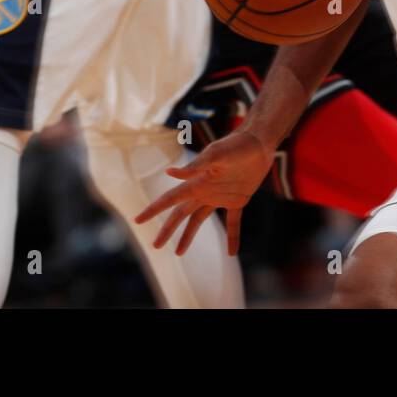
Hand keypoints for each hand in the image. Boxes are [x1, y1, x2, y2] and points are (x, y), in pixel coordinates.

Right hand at [135, 128, 274, 255]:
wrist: (259, 142)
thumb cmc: (236, 145)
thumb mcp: (215, 154)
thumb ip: (195, 166)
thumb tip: (169, 172)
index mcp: (196, 182)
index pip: (170, 199)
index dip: (153, 209)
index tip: (137, 220)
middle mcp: (205, 191)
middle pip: (180, 214)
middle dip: (167, 229)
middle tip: (156, 245)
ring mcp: (221, 196)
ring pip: (199, 220)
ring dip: (188, 236)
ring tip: (178, 253)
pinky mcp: (239, 200)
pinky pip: (233, 223)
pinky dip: (233, 237)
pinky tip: (231, 252)